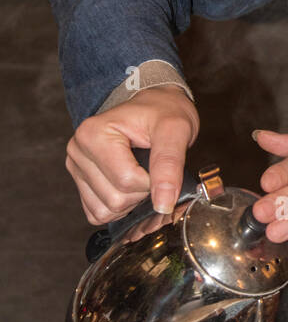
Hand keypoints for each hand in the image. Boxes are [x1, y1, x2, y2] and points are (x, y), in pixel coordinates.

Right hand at [66, 85, 199, 223]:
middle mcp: (78, 151)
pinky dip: (118, 208)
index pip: (126, 180)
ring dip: (131, 201)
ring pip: (105, 211)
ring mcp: (77, 168)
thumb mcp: (176, 129)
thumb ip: (169, 164)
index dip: (152, 180)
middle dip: (141, 192)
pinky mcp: (81, 184)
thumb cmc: (163, 112)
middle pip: (114, 199)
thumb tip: (163, 203)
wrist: (155, 107)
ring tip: (140, 174)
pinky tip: (129, 186)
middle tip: (150, 168)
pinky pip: (98, 214)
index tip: (158, 162)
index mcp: (93, 133)